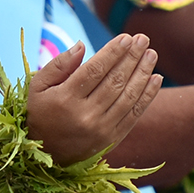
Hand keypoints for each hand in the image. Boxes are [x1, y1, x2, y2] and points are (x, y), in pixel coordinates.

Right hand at [25, 33, 159, 164]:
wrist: (46, 155)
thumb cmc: (40, 113)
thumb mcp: (37, 87)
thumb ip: (58, 65)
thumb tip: (81, 45)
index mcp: (65, 99)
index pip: (94, 70)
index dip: (113, 52)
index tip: (126, 37)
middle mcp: (85, 115)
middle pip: (114, 81)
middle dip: (131, 57)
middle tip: (143, 39)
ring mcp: (101, 128)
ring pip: (128, 96)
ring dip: (143, 73)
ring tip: (152, 54)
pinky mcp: (112, 138)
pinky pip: (134, 114)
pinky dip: (147, 96)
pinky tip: (156, 78)